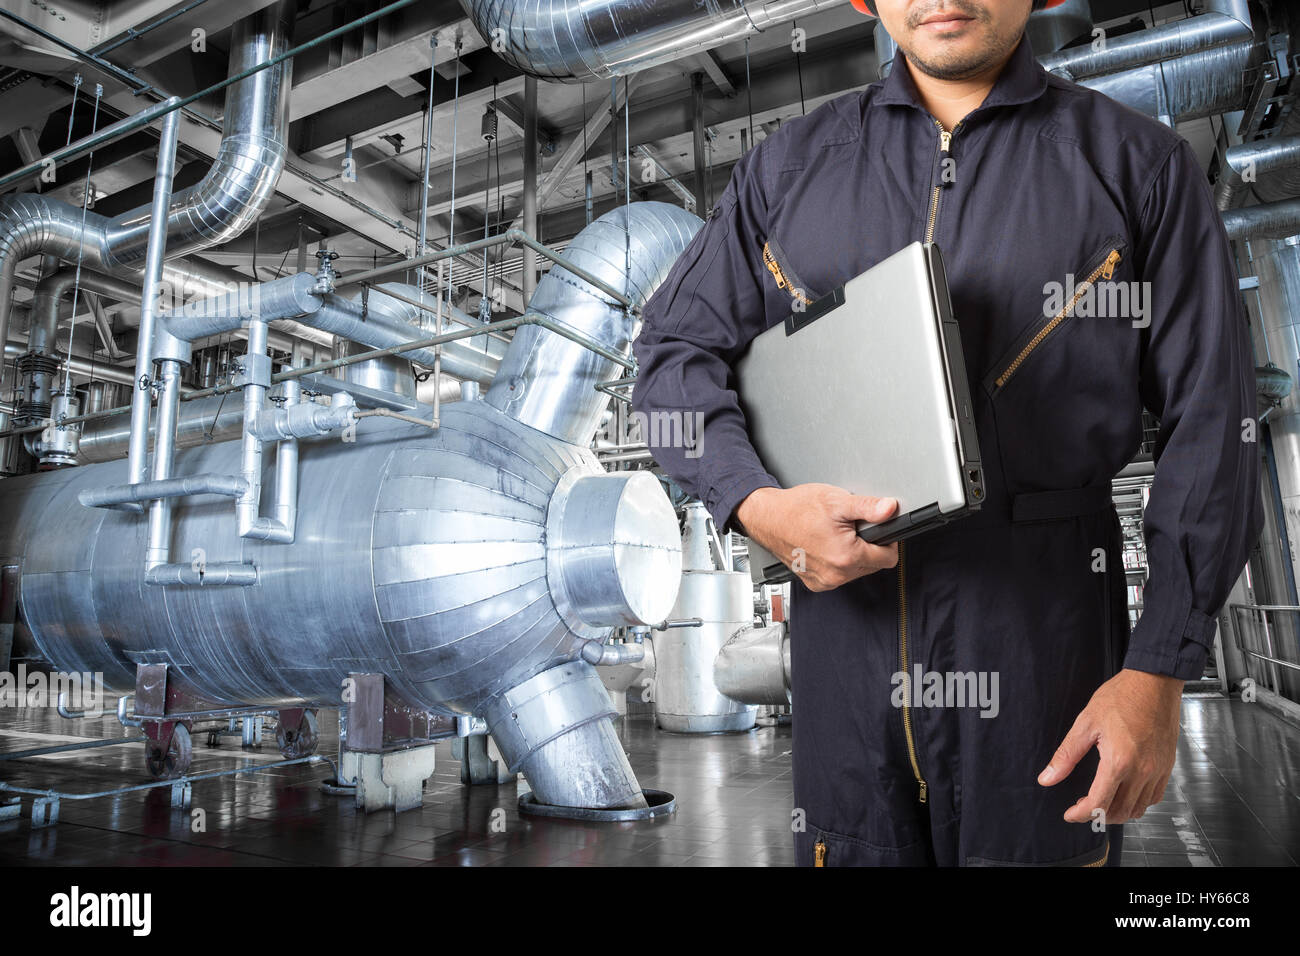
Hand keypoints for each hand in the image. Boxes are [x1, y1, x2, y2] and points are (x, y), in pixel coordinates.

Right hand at [735, 484, 898, 591]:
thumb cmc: (796, 510)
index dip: (887, 540)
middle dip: (868, 546)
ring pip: (856, 572)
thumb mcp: (836, 501)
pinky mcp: (814, 583)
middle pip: (873, 566)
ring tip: (836, 535)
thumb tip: (890, 508)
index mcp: (846, 557)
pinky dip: (837, 563)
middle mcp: (836, 575)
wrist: (767, 518)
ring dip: (853, 555)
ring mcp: (824, 581)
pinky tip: (826, 546)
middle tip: (851, 528)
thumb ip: (868, 507)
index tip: (877, 530)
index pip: (889, 558)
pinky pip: (838, 576)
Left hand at [1037, 668, 1182, 825]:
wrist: (1154, 682)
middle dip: (1098, 815)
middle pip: (1120, 812)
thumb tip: (1047, 777)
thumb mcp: (1085, 723)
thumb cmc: (1122, 696)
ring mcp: (1158, 770)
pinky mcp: (1167, 765)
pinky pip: (1154, 796)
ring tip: (1102, 802)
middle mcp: (1142, 770)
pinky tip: (1125, 792)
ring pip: (1139, 809)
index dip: (1081, 814)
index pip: (1098, 803)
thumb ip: (1066, 756)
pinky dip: (1139, 802)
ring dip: (1119, 812)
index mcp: (1119, 761)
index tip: (1070, 814)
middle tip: (1083, 807)